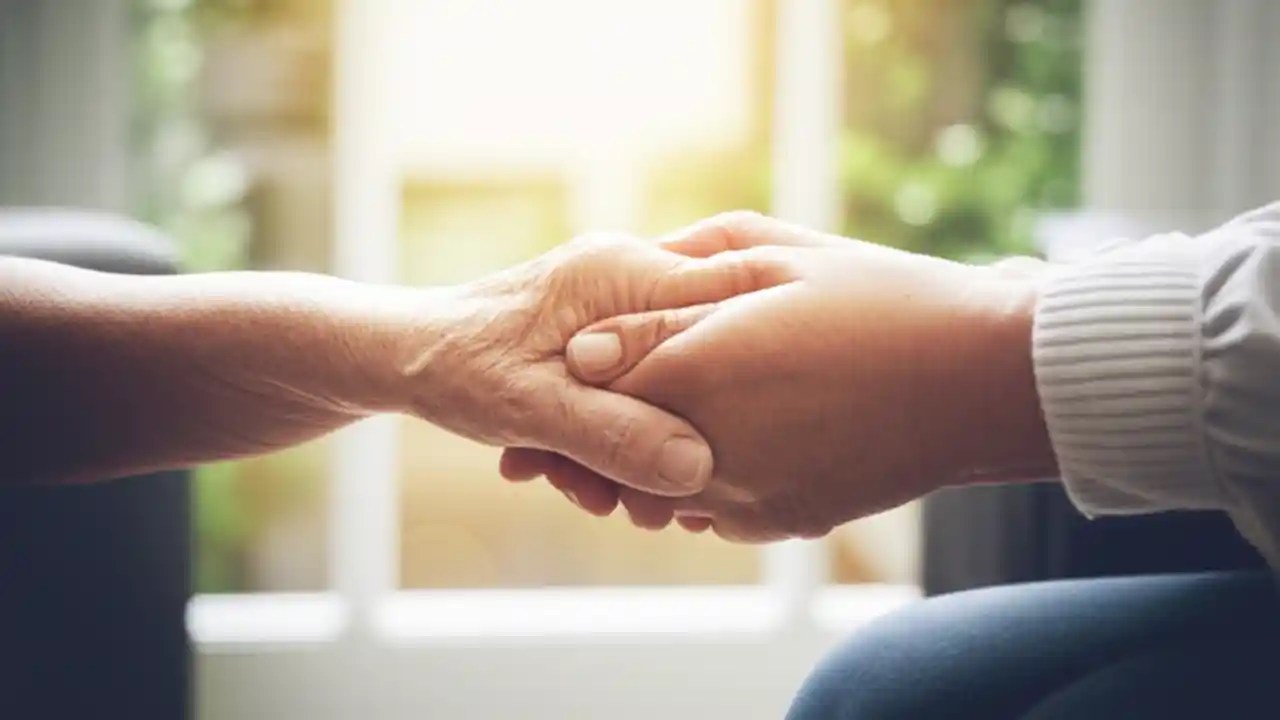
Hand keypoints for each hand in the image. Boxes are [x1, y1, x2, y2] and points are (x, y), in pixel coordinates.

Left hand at [393, 231, 790, 499]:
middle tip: (647, 507)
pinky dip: (612, 439)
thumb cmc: (451, 367)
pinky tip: (575, 478)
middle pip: (703, 356)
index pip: (730, 303)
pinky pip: (637, 389)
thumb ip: (613, 436)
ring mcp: (619, 307)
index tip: (733, 447)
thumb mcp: (530, 409)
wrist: (397, 358)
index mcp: (625, 272)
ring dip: (636, 449)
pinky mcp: (605, 337)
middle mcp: (631, 277)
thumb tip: (696, 469)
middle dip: (678, 436)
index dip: (744, 375)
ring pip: (671, 383)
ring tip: (593, 497)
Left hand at [501, 213, 1055, 539]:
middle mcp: (704, 450)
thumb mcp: (771, 261)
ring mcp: (744, 497)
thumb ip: (664, 298)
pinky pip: (714, 507)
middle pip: (615, 444)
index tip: (587, 354)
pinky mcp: (781, 523)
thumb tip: (586, 345)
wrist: (980, 379)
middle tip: (642, 383)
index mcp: (693, 372)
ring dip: (661, 450)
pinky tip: (759, 432)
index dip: (584, 366)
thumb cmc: (880, 299)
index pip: (590, 380)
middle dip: (614, 416)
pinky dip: (713, 475)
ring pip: (660, 484)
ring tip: (715, 402)